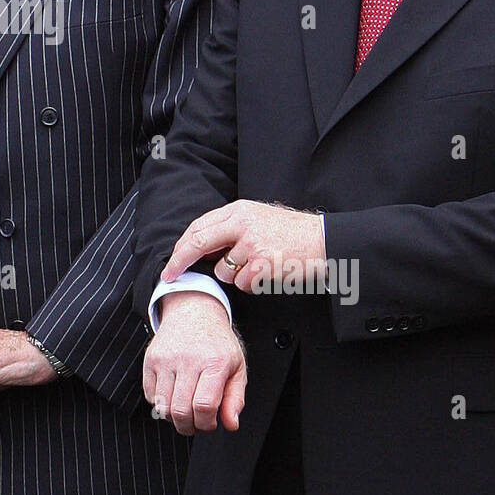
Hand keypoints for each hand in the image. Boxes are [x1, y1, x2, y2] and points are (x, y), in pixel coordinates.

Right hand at [143, 292, 245, 435]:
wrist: (193, 311)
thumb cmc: (217, 343)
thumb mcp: (236, 367)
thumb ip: (235, 398)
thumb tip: (230, 424)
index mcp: (214, 362)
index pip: (204, 406)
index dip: (207, 424)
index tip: (212, 422)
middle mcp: (187, 359)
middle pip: (181, 411)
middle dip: (190, 427)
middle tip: (198, 422)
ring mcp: (165, 359)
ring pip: (163, 407)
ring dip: (175, 418)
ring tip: (187, 410)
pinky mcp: (150, 360)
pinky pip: (150, 396)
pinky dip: (162, 404)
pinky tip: (174, 395)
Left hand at [161, 199, 323, 293]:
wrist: (325, 241)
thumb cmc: (292, 234)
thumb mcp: (258, 219)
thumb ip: (230, 228)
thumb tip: (201, 248)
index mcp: (239, 210)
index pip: (198, 226)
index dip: (181, 246)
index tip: (171, 261)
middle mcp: (242, 223)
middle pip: (198, 242)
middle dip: (180, 262)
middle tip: (169, 276)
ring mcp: (252, 243)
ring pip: (223, 270)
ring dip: (234, 275)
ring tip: (258, 266)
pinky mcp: (263, 263)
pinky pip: (242, 283)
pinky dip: (251, 284)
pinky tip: (267, 274)